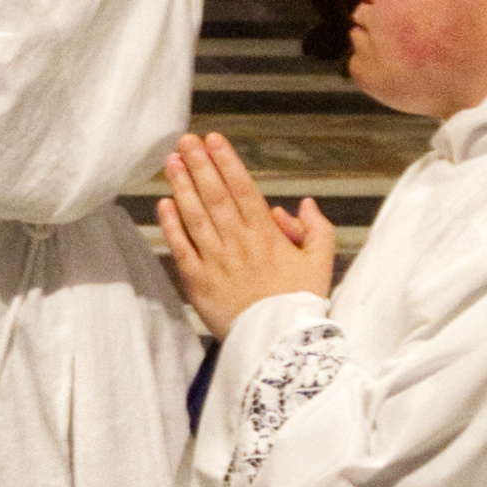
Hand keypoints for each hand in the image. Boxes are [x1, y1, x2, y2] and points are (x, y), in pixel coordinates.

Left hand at [157, 133, 338, 333]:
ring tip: (171, 161)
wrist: (279, 346)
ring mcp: (216, 262)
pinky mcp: (198, 282)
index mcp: (267, 236)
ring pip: (195, 216)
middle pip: (215, 196)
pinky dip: (171, 224)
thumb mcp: (321, 263)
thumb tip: (301, 203)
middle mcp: (239, 244)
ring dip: (181, 186)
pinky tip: (164, 203)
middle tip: (185, 140)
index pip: (243, 189)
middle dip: (199, 164)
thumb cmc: (300, 304)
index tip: (214, 140)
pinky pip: (181, 248)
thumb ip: (317, 228)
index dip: (227, 162)